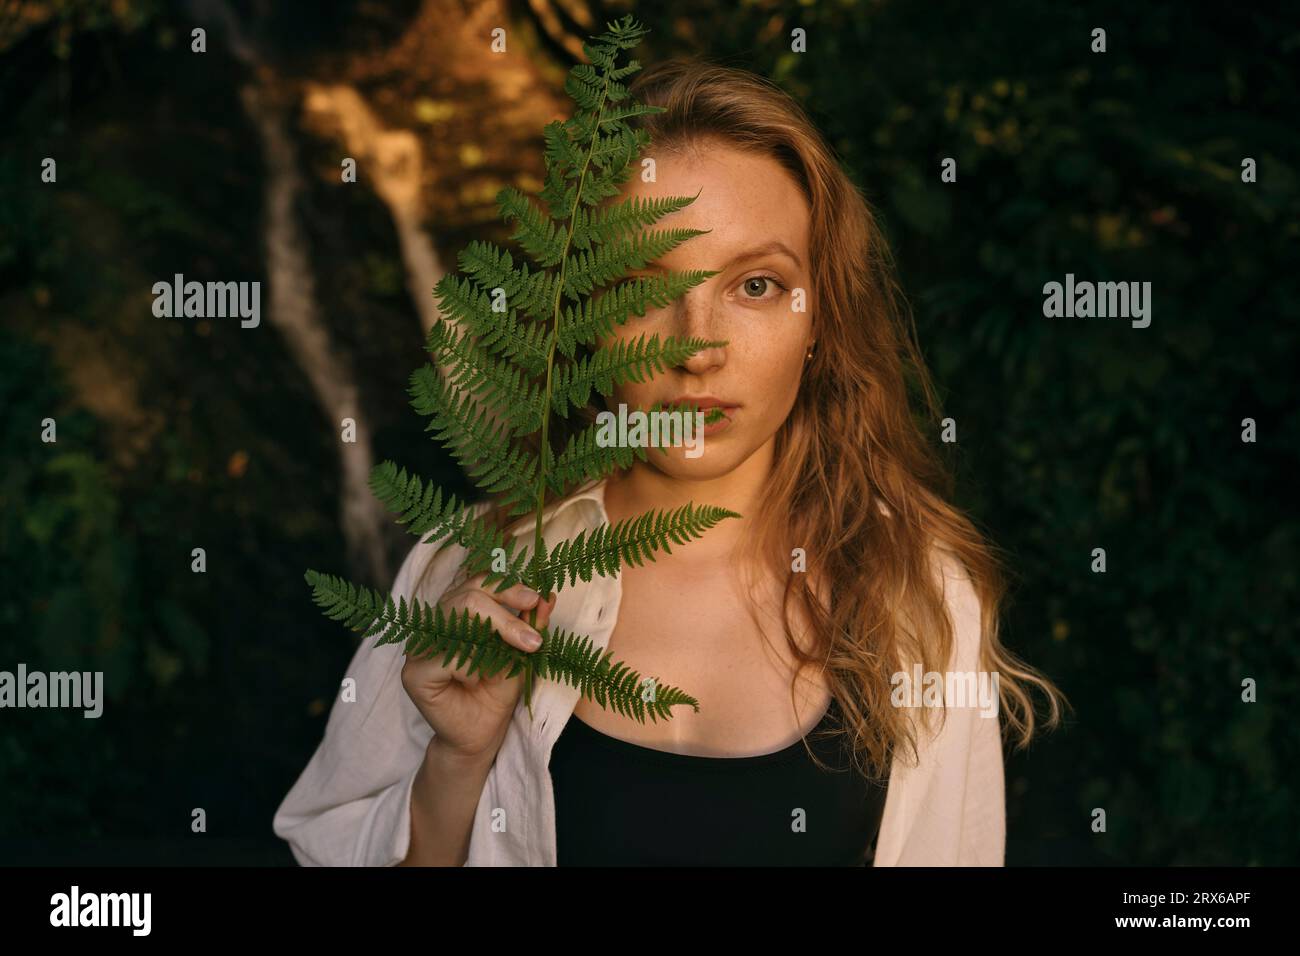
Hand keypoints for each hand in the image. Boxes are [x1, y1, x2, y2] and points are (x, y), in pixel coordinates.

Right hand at [400, 573, 557, 761]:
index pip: (479, 582)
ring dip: (492, 644)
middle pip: (468, 598)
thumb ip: (531, 624)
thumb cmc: (498, 689)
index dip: (508, 587)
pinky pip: (449, 658)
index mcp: (457, 610)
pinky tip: (476, 682)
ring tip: (506, 664)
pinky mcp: (413, 674)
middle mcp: (435, 622)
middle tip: (533, 642)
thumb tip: (548, 596)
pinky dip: (472, 669)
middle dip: (506, 617)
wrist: (483, 734)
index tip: (535, 601)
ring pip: (457, 623)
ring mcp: (419, 647)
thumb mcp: (522, 653)